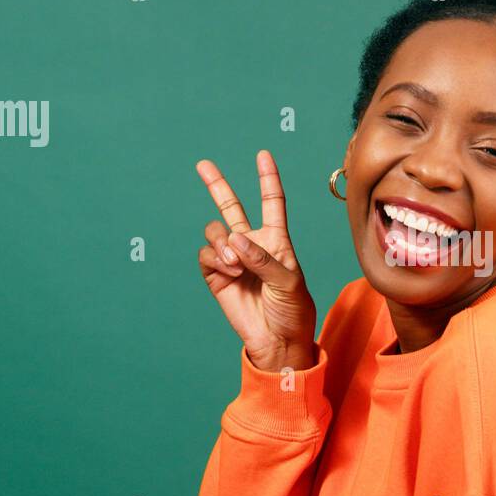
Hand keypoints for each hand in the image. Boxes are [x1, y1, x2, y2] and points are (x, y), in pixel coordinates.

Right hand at [196, 150, 317, 372]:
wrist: (277, 340)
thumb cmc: (292, 309)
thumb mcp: (288, 281)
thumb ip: (263, 258)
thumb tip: (234, 239)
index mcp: (276, 240)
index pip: (272, 202)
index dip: (268, 179)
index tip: (263, 155)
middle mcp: (252, 244)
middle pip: (232, 207)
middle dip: (217, 185)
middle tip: (203, 164)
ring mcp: (232, 259)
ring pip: (215, 232)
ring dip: (222, 242)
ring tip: (235, 262)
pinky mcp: (216, 276)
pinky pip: (207, 256)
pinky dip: (217, 259)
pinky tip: (231, 271)